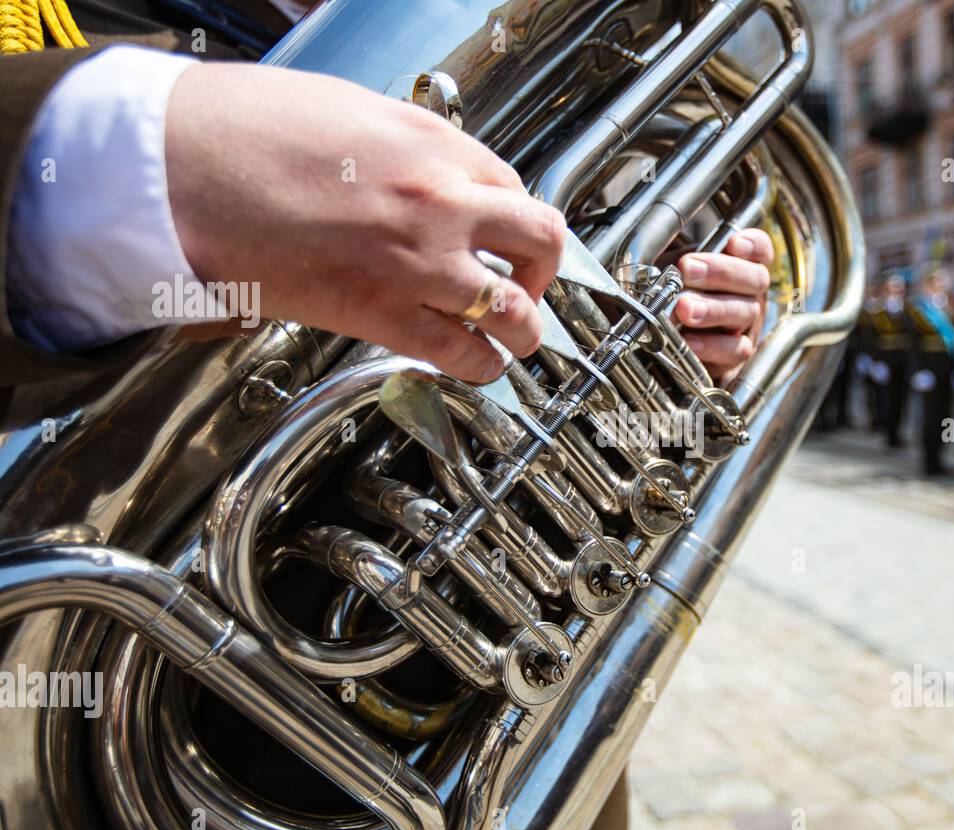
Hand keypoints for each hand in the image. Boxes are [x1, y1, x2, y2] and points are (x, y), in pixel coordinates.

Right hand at [165, 64, 565, 381]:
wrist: (183, 166)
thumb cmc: (241, 130)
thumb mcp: (346, 112)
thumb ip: (401, 147)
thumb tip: (420, 170)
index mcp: (432, 142)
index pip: (510, 184)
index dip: (510, 216)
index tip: (504, 234)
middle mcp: (442, 200)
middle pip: (540, 241)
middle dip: (543, 269)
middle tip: (530, 284)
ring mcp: (421, 261)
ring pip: (516, 308)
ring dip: (524, 327)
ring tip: (518, 337)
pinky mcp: (384, 314)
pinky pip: (463, 353)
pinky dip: (482, 366)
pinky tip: (478, 366)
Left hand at [673, 228, 773, 383]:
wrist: (674, 344)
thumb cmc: (678, 298)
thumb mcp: (678, 272)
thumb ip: (681, 263)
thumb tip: (662, 258)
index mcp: (742, 267)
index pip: (761, 250)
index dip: (753, 245)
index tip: (733, 243)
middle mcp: (751, 294)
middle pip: (754, 279)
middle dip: (720, 271)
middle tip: (688, 268)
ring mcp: (748, 325)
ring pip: (744, 312)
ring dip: (712, 308)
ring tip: (684, 307)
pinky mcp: (738, 354)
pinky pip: (733, 350)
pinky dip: (710, 345)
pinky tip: (689, 341)